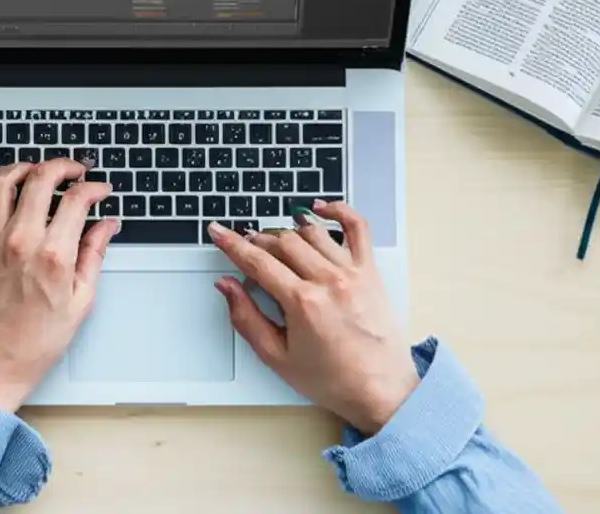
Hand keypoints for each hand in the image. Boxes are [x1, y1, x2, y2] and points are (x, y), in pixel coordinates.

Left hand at [0, 158, 118, 412]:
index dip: (94, 188)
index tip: (101, 190)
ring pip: (8, 180)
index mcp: (53, 256)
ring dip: (30, 167)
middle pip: (42, 177)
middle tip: (77, 171)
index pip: (77, 199)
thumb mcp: (80, 302)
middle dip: (65, 166)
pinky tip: (22, 195)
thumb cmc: (33, 341)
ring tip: (44, 171)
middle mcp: (21, 240)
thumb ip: (94, 255)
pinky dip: (8, 188)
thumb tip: (106, 227)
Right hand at [209, 200, 417, 433]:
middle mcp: (328, 281)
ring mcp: (352, 273)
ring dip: (288, 231)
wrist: (381, 391)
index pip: (257, 262)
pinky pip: (357, 228)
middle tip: (246, 246)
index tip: (218, 231)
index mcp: (302, 303)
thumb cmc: (332, 380)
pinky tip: (320, 208)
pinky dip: (339, 211)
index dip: (232, 244)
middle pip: (282, 242)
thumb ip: (246, 318)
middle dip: (257, 240)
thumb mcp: (276, 357)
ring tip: (275, 240)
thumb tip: (227, 286)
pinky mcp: (370, 272)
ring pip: (311, 233)